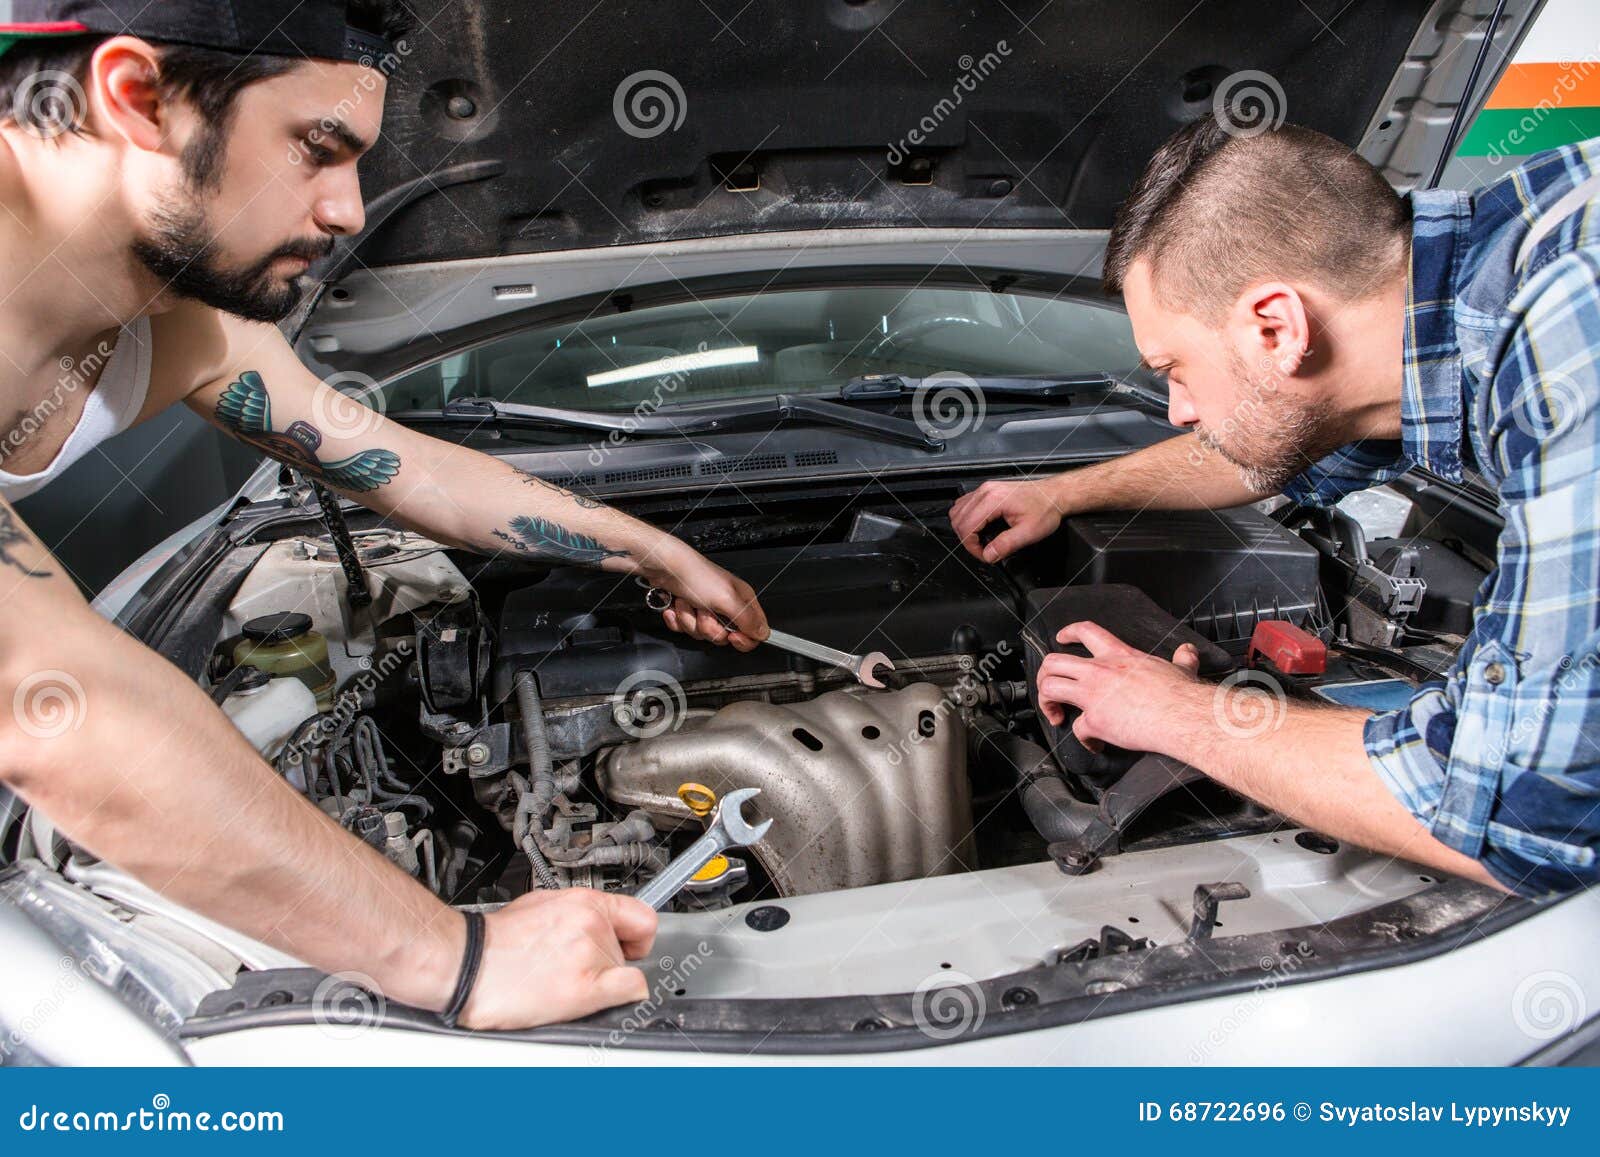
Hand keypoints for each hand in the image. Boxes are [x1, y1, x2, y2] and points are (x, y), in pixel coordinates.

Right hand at [458, 887, 657, 1030]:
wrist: (466, 962)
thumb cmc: (495, 940)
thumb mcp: (541, 905)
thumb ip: (576, 913)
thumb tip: (595, 923)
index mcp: (583, 902)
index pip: (642, 915)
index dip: (636, 935)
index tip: (630, 945)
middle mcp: (591, 924)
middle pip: (629, 948)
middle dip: (611, 960)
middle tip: (578, 967)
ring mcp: (589, 954)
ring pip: (624, 972)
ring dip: (602, 981)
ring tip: (563, 980)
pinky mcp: (584, 987)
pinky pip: (632, 990)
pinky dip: (623, 997)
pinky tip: (596, 997)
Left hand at [644, 544, 768, 651]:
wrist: (663, 567)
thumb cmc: (695, 575)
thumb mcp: (727, 599)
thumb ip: (748, 620)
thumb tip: (763, 634)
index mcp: (742, 600)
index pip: (754, 632)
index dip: (744, 639)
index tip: (732, 635)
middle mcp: (726, 606)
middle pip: (724, 637)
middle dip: (709, 627)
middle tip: (705, 610)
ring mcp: (706, 610)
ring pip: (702, 634)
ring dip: (690, 620)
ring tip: (688, 602)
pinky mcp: (688, 612)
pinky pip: (684, 629)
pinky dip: (677, 619)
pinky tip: (676, 606)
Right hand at [948, 478, 1063, 562]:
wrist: (1054, 494)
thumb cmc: (1045, 508)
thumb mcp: (1029, 532)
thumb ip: (1006, 545)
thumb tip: (988, 555)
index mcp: (994, 500)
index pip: (966, 527)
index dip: (972, 547)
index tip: (985, 555)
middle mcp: (986, 491)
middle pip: (958, 519)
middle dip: (967, 539)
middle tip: (984, 550)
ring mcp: (985, 489)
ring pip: (957, 511)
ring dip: (964, 529)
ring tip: (980, 539)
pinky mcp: (987, 490)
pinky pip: (965, 504)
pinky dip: (967, 518)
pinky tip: (980, 527)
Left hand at [1035, 621, 1202, 753]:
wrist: (1182, 716)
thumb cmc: (1181, 694)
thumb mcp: (1181, 668)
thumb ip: (1182, 658)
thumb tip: (1188, 652)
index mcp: (1119, 655)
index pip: (1086, 632)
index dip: (1068, 632)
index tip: (1061, 639)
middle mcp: (1100, 671)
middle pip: (1053, 661)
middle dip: (1044, 675)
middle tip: (1049, 687)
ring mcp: (1094, 695)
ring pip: (1050, 688)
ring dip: (1047, 703)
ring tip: (1056, 714)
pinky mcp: (1095, 721)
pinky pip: (1076, 730)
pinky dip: (1083, 740)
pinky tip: (1094, 744)